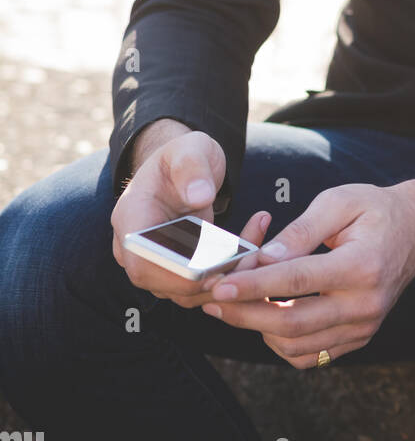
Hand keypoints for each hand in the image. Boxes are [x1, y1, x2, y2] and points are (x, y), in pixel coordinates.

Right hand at [111, 128, 267, 308]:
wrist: (184, 169)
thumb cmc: (184, 156)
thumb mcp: (190, 149)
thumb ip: (192, 167)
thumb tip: (199, 197)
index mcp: (131, 218)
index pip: (141, 263)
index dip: (173, 275)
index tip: (211, 271)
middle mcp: (137, 248)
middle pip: (165, 284)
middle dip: (208, 280)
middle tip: (248, 260)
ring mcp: (156, 262)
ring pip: (188, 291)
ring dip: (224, 279)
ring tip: (256, 251)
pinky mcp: (178, 270)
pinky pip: (202, 284)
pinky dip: (229, 274)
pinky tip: (254, 248)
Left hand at [200, 182, 414, 367]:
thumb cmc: (375, 209)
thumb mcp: (339, 202)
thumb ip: (300, 231)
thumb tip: (263, 259)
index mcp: (362, 265)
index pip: (296, 280)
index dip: (253, 285)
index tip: (219, 286)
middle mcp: (365, 304)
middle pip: (292, 323)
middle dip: (244, 314)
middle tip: (212, 300)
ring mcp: (363, 327)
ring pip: (297, 346)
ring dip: (258, 328)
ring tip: (236, 304)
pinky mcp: (358, 338)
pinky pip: (310, 355)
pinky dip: (281, 342)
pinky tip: (266, 317)